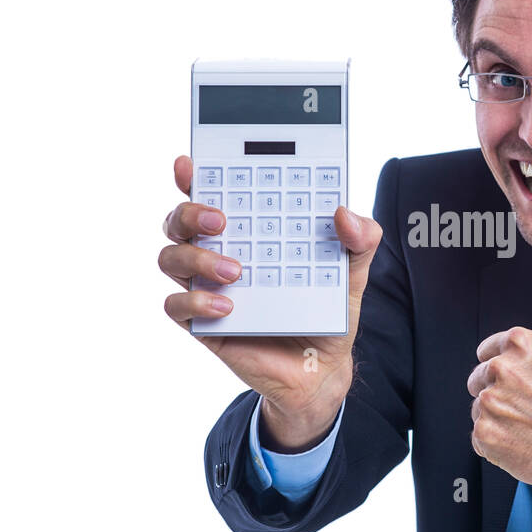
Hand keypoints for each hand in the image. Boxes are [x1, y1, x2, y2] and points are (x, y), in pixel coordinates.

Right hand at [159, 155, 382, 449]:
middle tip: (222, 219)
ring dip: (196, 257)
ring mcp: (206, 286)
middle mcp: (220, 251)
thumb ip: (360, 238)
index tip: (191, 163)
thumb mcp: (352, 271)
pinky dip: (195, 301)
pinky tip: (228, 307)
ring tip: (235, 271)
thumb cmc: (328, 308)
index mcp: (250, 229)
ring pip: (171, 257)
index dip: (193, 175)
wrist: (323, 368)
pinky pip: (177, 307)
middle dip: (191, 211)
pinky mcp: (203, 323)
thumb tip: (345, 214)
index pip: (212, 192)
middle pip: (180, 220)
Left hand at [467, 249, 531, 531]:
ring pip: (481, 408)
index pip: (491, 352)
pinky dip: (498, 443)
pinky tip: (527, 443)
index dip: (515, 370)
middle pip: (481, 380)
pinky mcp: (485, 437)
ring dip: (501, 418)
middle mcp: (500, 370)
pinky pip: (479, 436)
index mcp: (520, 343)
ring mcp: (491, 405)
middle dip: (503, 392)